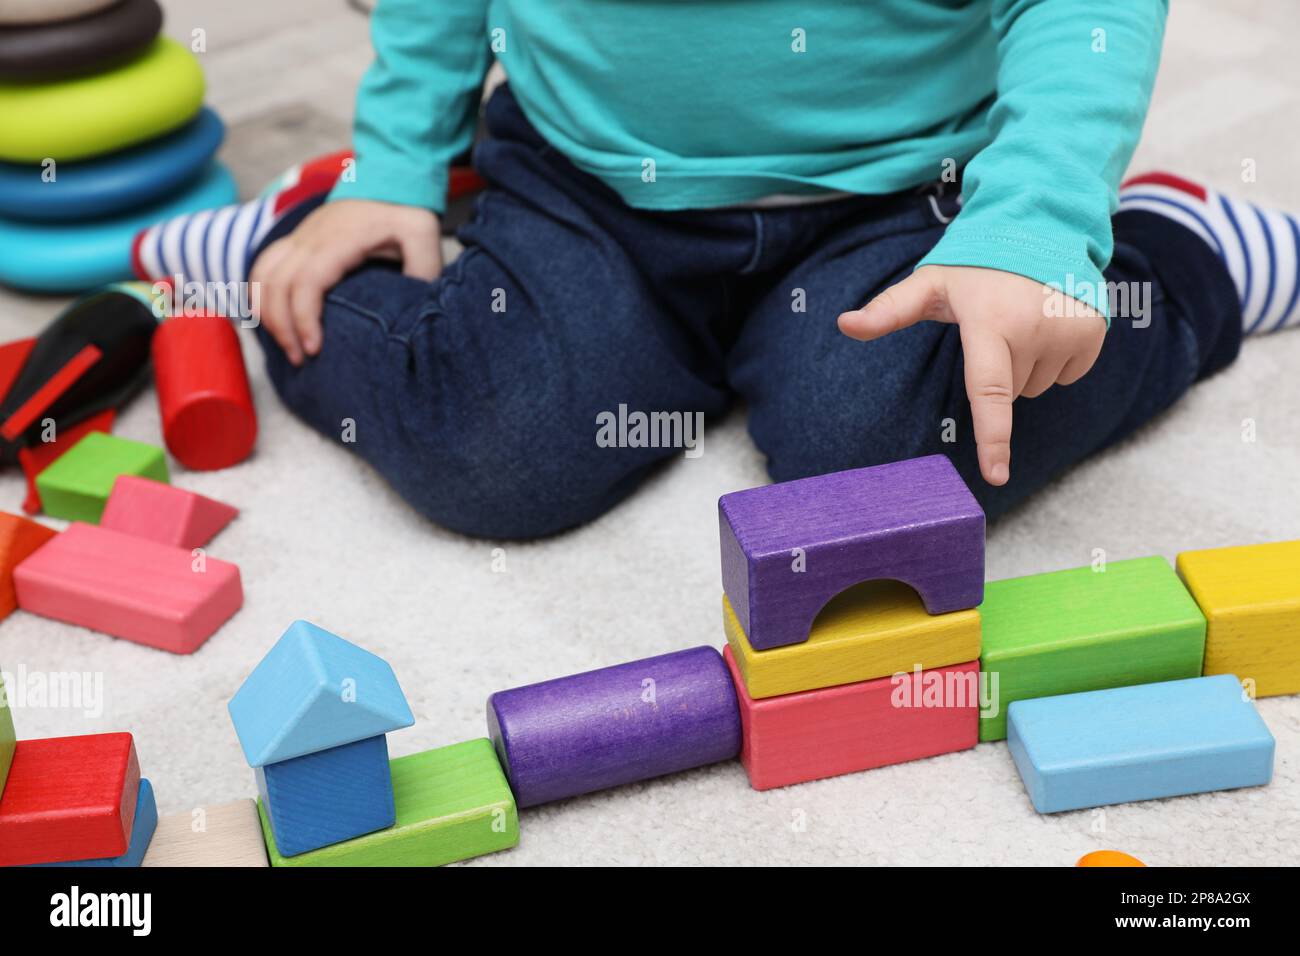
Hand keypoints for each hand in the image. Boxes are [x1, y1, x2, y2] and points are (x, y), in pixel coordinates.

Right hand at [250, 199, 441, 364]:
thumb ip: (423, 271)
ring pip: (262, 275)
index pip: (306, 283)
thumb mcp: (423, 237)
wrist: (389, 178)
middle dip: (282, 327)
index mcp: (338, 241)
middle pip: (277, 285)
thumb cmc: (406, 212)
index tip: (315, 350)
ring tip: (285, 345)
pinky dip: (257, 293)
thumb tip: (414, 310)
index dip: (304, 319)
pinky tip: (269, 319)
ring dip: (265, 313)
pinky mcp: (296, 240)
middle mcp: (310, 238)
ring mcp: (299, 237)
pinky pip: (263, 265)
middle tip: (300, 360)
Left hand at [837, 265, 1105, 485]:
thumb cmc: (975, 266)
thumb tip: (843, 324)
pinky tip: (1048, 323)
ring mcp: (1069, 331)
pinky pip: (1067, 375)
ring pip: (1036, 387)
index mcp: (990, 323)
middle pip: (1009, 393)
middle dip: (999, 369)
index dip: (993, 438)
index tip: (997, 475)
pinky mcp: (1093, 333)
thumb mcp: (930, 284)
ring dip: (1027, 365)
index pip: (989, 392)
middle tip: (997, 325)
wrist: (1040, 229)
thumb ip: (888, 310)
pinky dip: (1056, 359)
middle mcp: (1034, 329)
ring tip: (1023, 319)